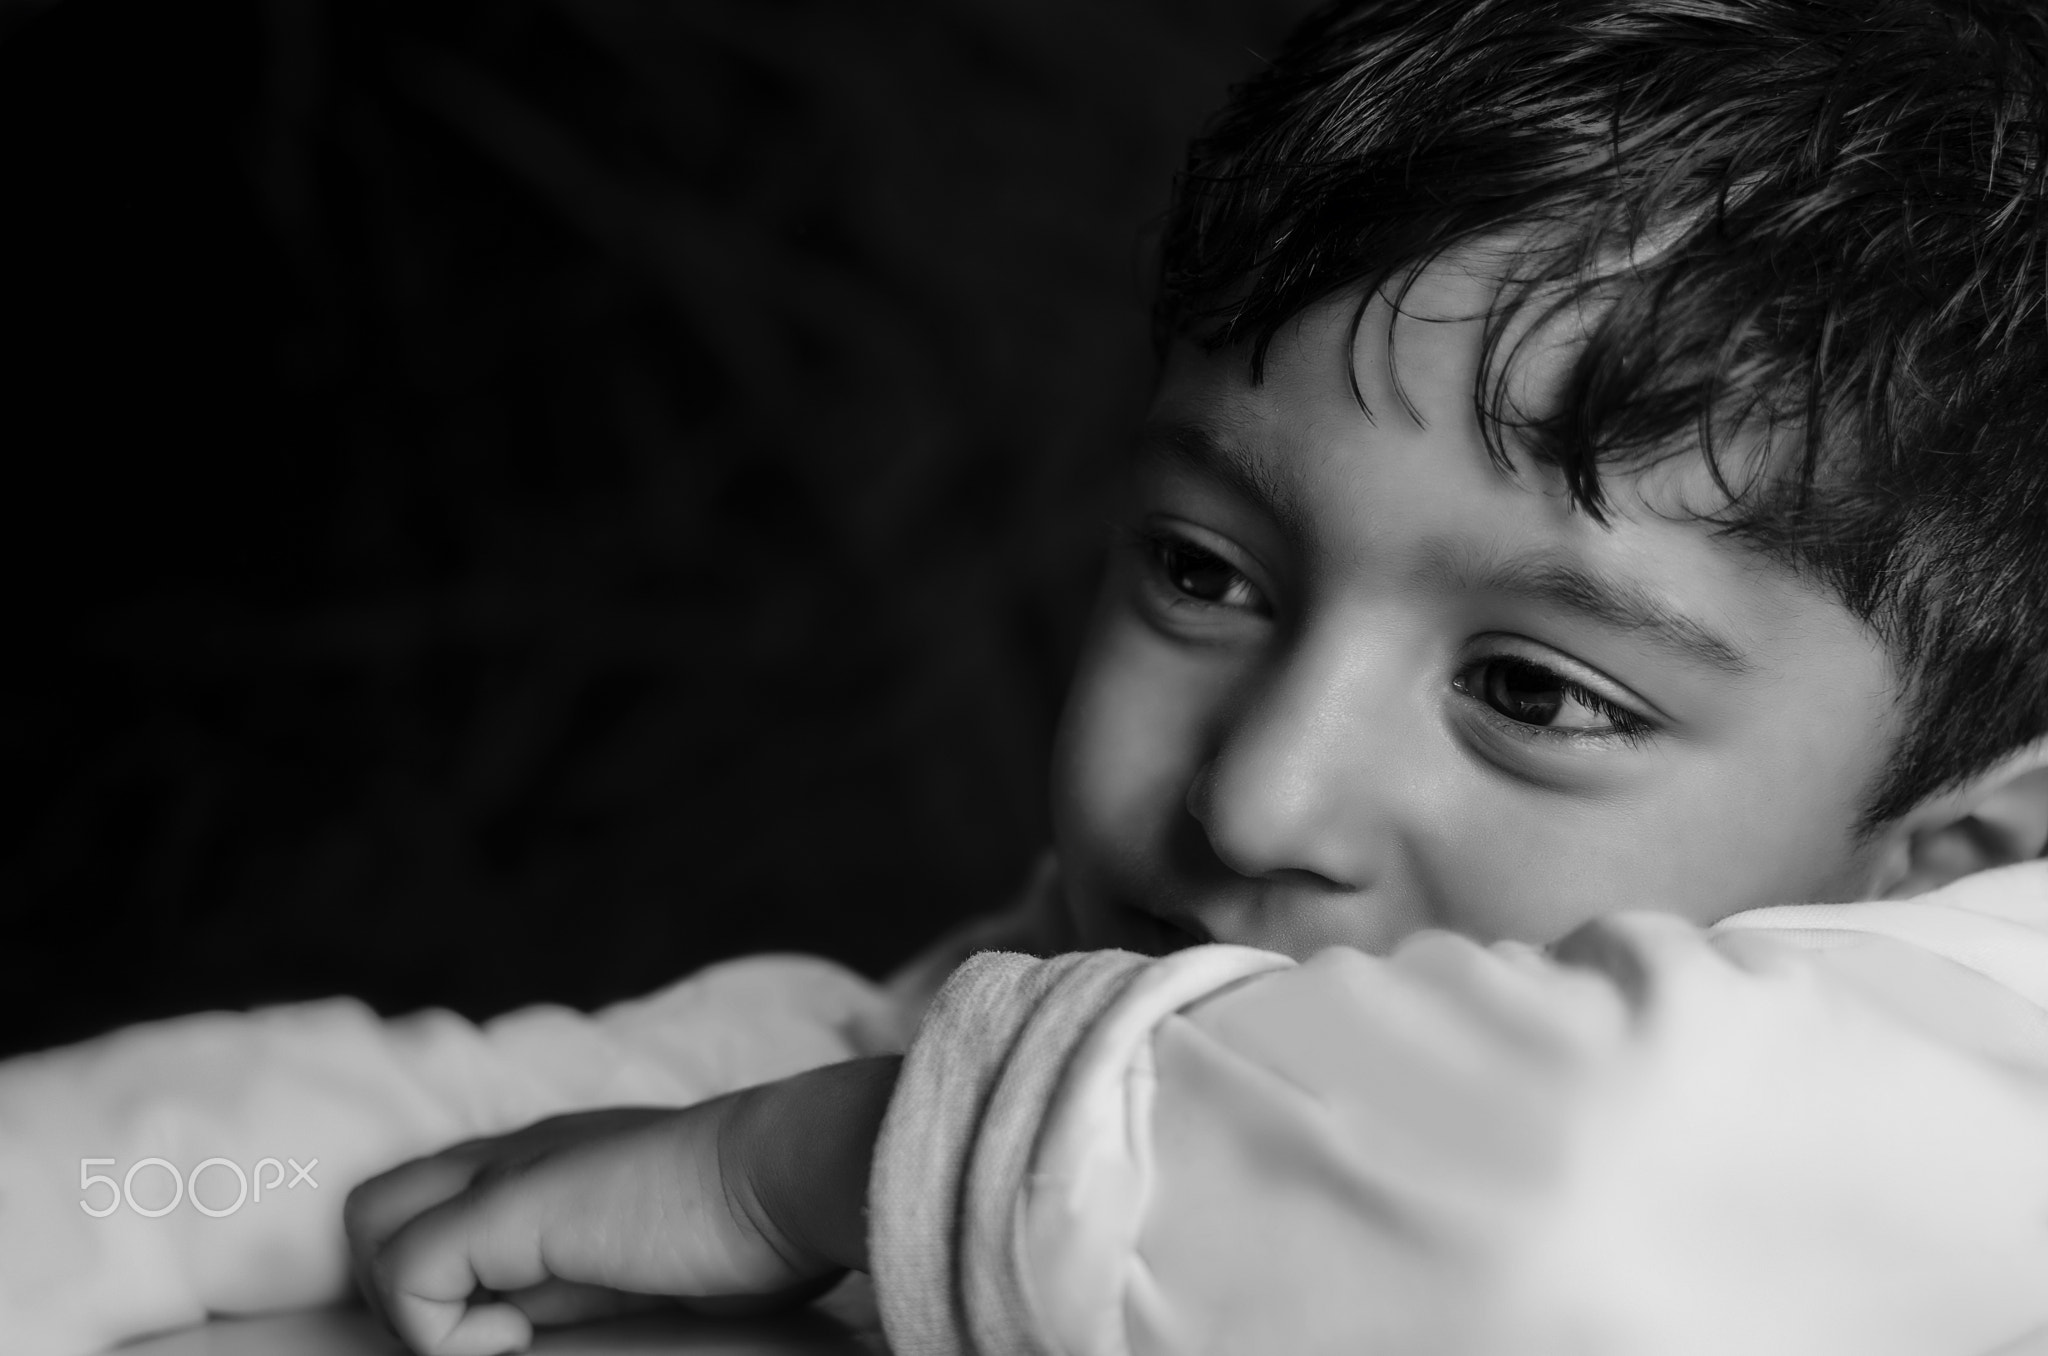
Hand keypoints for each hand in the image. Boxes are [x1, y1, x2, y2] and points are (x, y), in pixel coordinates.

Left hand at [345, 1057, 898, 1355]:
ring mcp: (504, 1173)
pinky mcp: (509, 1208)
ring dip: (412, 1305)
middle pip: (378, 1205)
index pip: (434, 1203)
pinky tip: (514, 1339)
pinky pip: (408, 1273)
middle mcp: (511, 1153)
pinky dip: (440, 1331)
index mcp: (547, 1158)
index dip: (440, 1275)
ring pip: (369, 1227)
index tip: (502, 1331)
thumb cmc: (755, 1221)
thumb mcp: (649, 1255)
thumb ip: (589, 1273)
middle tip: (488, 1336)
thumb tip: (536, 1323)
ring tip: (501, 1337)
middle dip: (401, 1287)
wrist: (791, 1169)